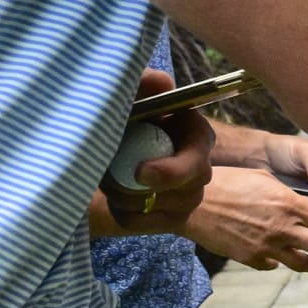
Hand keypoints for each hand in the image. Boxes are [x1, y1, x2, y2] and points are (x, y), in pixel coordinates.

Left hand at [111, 67, 216, 229]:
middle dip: (137, 189)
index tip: (138, 172)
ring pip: (158, 211)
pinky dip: (122, 214)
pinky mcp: (171, 219)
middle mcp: (202, 171)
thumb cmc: (133, 116)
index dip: (169, 173)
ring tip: (106, 178)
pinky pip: (143, 226)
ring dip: (124, 198)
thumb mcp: (137, 95)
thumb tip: (162, 82)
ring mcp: (189, 199)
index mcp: (198, 137)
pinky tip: (113, 196)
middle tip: (108, 175)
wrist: (121, 144)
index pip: (195, 164)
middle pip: (182, 196)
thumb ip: (145, 84)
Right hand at [182, 167, 307, 272]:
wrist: (195, 203)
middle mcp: (283, 228)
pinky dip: (279, 261)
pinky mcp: (251, 259)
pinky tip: (277, 253)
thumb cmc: (230, 183)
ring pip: (304, 265)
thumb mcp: (266, 180)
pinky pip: (274, 266)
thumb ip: (296, 196)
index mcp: (290, 205)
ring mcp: (267, 247)